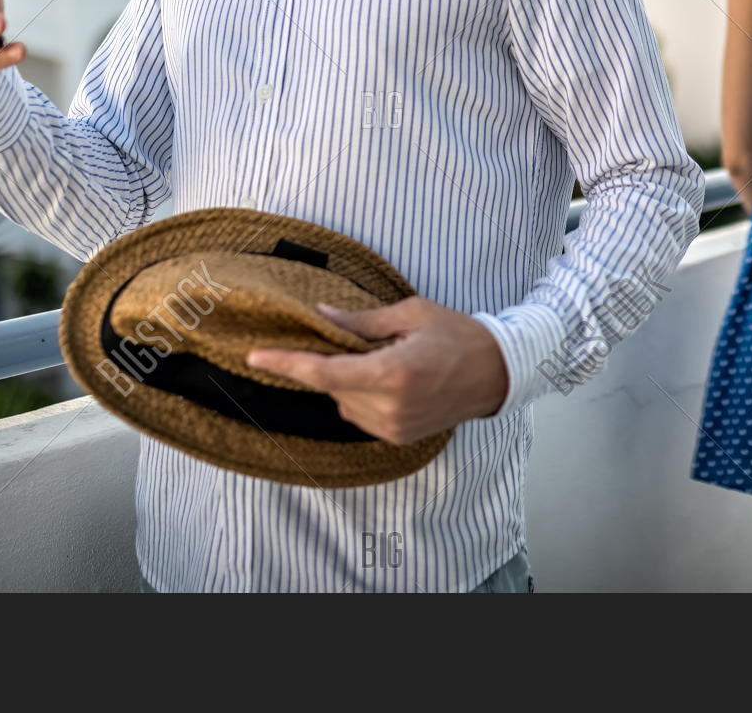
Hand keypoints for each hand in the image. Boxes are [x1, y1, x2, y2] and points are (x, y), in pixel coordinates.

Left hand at [244, 296, 509, 444]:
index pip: (324, 373)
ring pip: (343, 401)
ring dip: (350, 380)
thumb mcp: (410, 313)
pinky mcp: (398, 437)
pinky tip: (391, 380)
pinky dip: (362, 395)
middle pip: (332, 386)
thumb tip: (320, 317)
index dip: (286, 364)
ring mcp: (394, 427)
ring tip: (389, 361)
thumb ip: (361, 322)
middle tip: (364, 340)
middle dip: (334, 361)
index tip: (256, 356)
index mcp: (392, 373)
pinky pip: (360, 414)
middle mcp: (389, 407)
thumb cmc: (457, 335)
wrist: (496, 374)